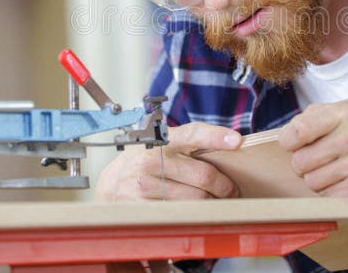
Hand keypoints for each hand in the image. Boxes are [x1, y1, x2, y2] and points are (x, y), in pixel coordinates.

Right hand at [95, 122, 242, 200]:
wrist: (111, 183)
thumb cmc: (145, 160)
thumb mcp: (162, 144)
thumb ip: (190, 145)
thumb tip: (231, 148)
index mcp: (161, 140)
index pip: (192, 134)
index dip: (215, 137)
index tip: (236, 140)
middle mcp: (152, 160)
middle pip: (203, 176)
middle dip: (225, 186)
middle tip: (231, 189)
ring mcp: (146, 185)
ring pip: (197, 198)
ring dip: (213, 202)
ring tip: (215, 200)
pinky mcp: (144, 208)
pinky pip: (183, 214)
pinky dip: (195, 214)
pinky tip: (196, 211)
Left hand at [278, 100, 347, 196]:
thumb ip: (323, 114)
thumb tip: (292, 129)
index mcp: (345, 113)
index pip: (298, 131)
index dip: (290, 141)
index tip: (294, 144)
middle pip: (300, 161)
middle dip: (305, 163)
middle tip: (320, 160)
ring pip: (312, 182)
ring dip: (319, 180)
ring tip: (336, 171)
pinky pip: (329, 198)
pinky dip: (333, 194)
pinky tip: (346, 183)